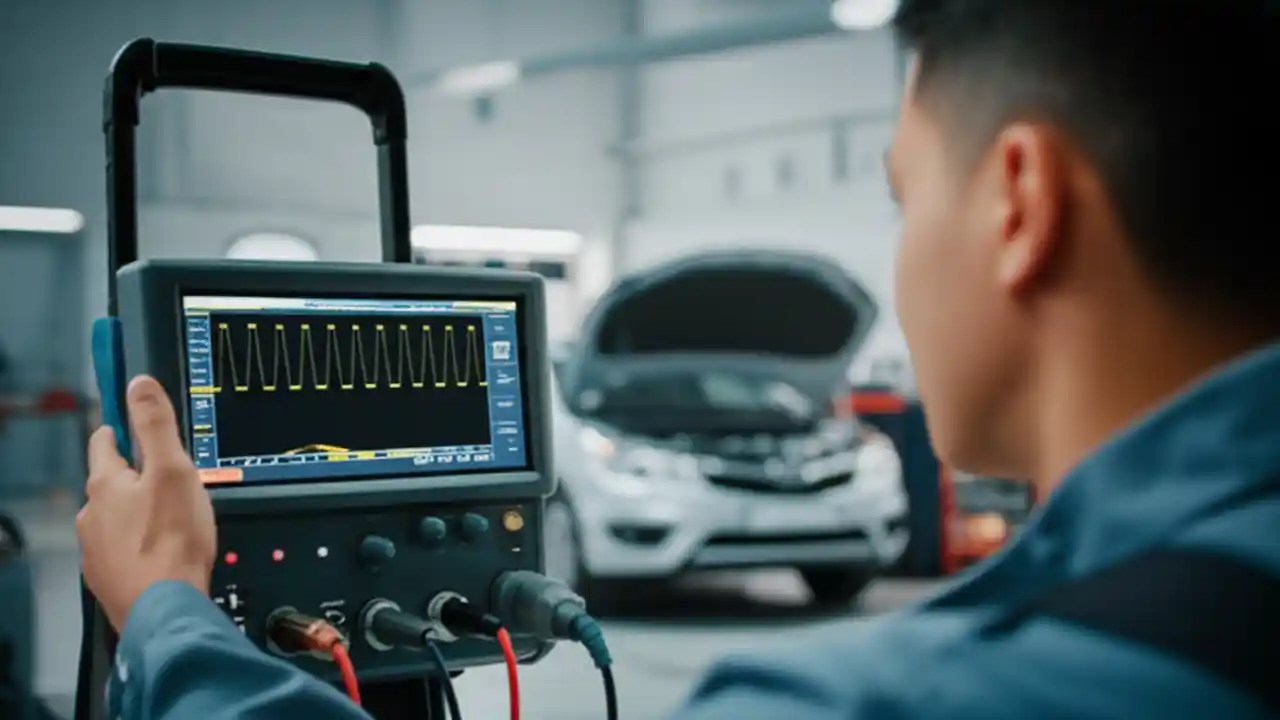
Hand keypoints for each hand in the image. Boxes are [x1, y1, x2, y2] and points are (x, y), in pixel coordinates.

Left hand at [78, 375, 216, 630]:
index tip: (137, 425)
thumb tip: (138, 384)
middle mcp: (90, 515)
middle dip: (136, 476)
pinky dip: (139, 545)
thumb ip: (155, 426)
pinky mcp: (107, 579)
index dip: (122, 428)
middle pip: (110, 483)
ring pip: (115, 518)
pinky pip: (121, 550)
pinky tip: (162, 552)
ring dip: (137, 514)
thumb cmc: (172, 539)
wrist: (164, 609)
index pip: (104, 441)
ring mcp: (95, 550)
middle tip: (171, 479)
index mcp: (105, 484)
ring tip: (171, 520)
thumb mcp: (173, 470)